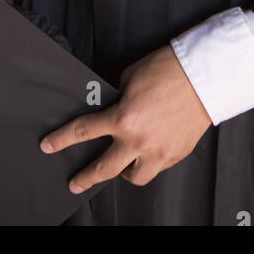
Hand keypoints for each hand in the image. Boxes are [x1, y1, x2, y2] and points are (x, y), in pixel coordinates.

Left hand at [39, 45, 211, 191]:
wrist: (205, 76)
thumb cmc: (169, 70)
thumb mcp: (130, 77)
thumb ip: (117, 97)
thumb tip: (111, 108)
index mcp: (123, 118)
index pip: (83, 132)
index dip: (62, 140)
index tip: (48, 146)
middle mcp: (139, 140)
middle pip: (104, 168)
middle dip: (85, 177)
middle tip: (75, 183)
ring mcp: (158, 151)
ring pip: (134, 178)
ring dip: (123, 173)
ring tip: (119, 167)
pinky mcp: (176, 154)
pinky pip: (156, 167)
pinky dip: (148, 162)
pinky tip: (147, 153)